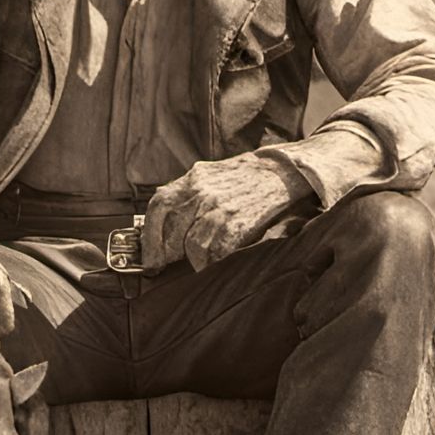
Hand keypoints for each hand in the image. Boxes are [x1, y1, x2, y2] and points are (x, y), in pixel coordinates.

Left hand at [142, 154, 314, 272]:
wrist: (284, 171)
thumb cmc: (247, 177)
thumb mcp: (212, 175)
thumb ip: (187, 194)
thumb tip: (162, 224)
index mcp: (192, 178)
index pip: (158, 207)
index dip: (150, 236)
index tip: (150, 256)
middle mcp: (201, 191)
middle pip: (171, 231)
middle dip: (168, 253)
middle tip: (171, 263)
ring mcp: (218, 208)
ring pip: (191, 246)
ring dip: (194, 260)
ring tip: (200, 260)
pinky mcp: (236, 223)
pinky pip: (214, 253)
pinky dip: (213, 262)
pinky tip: (218, 260)